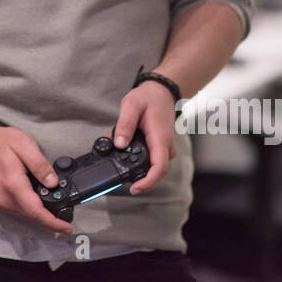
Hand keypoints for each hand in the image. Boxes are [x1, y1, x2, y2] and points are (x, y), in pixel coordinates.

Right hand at [0, 123, 71, 233]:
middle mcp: (4, 198)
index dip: (53, 222)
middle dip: (50, 218)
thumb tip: (53, 183)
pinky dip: (30, 210)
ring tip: (52, 204)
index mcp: (13, 184)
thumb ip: (40, 165)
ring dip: (40, 214)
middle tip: (64, 210)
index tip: (66, 227)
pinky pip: (18, 212)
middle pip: (32, 217)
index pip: (36, 212)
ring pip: (25, 216)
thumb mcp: (24, 144)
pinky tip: (36, 200)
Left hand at [112, 80, 178, 195]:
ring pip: (152, 167)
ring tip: (117, 152)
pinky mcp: (160, 148)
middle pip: (155, 172)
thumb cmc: (148, 98)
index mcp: (160, 139)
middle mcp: (165, 147)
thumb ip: (124, 124)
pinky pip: (151, 160)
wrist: (161, 92)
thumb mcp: (131, 105)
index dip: (148, 182)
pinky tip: (124, 149)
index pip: (159, 168)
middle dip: (136, 175)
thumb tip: (118, 143)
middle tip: (116, 169)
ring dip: (134, 166)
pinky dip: (136, 159)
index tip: (135, 188)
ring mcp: (164, 149)